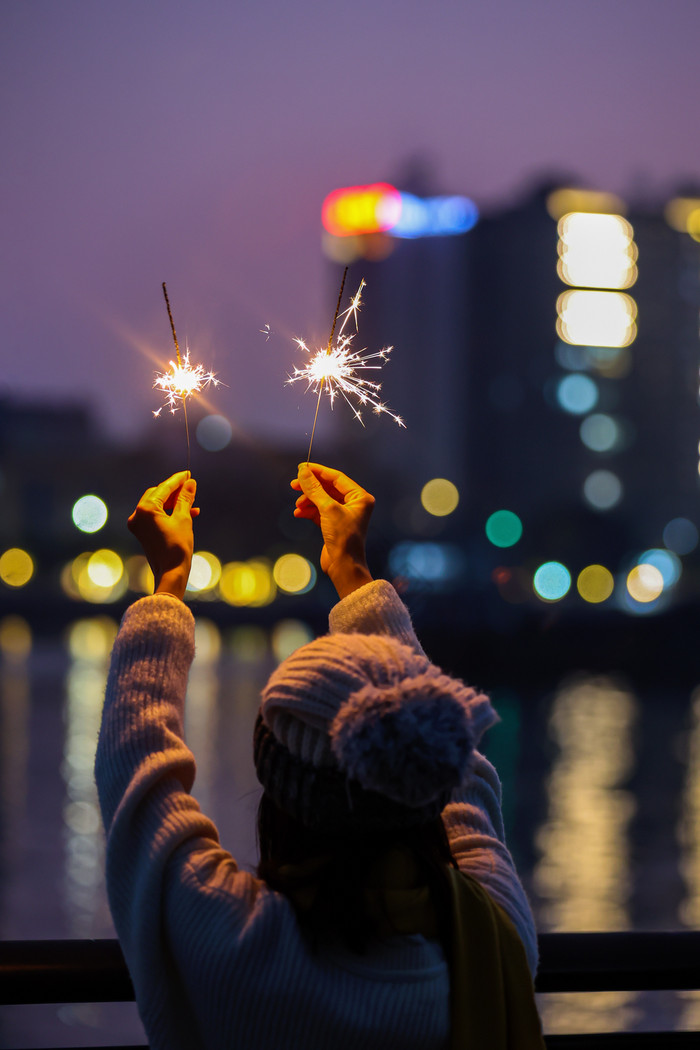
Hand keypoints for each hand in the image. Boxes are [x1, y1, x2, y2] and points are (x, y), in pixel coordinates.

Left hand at [128, 471, 198, 599]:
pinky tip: (187, 513)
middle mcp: (137, 515)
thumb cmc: (177, 546)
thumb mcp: (184, 518)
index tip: (188, 474)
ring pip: (158, 505)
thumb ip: (185, 498)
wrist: (171, 573)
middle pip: (158, 495)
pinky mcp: (142, 532)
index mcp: (145, 509)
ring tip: (192, 503)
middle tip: (190, 487)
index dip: (177, 480)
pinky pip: (156, 516)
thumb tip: (190, 483)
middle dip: (175, 491)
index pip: (163, 488)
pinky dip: (169, 513)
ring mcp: (138, 524)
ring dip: (174, 503)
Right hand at [291, 463, 373, 599]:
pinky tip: (299, 513)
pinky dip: (308, 511)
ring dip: (308, 500)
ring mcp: (343, 515)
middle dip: (310, 487)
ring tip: (298, 504)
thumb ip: (314, 489)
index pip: (337, 477)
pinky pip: (319, 512)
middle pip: (328, 488)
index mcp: (360, 497)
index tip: (302, 467)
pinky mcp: (334, 525)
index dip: (318, 471)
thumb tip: (303, 472)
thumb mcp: (328, 509)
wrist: (343, 565)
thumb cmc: (343, 538)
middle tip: (294, 484)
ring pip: (321, 500)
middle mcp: (354, 504)